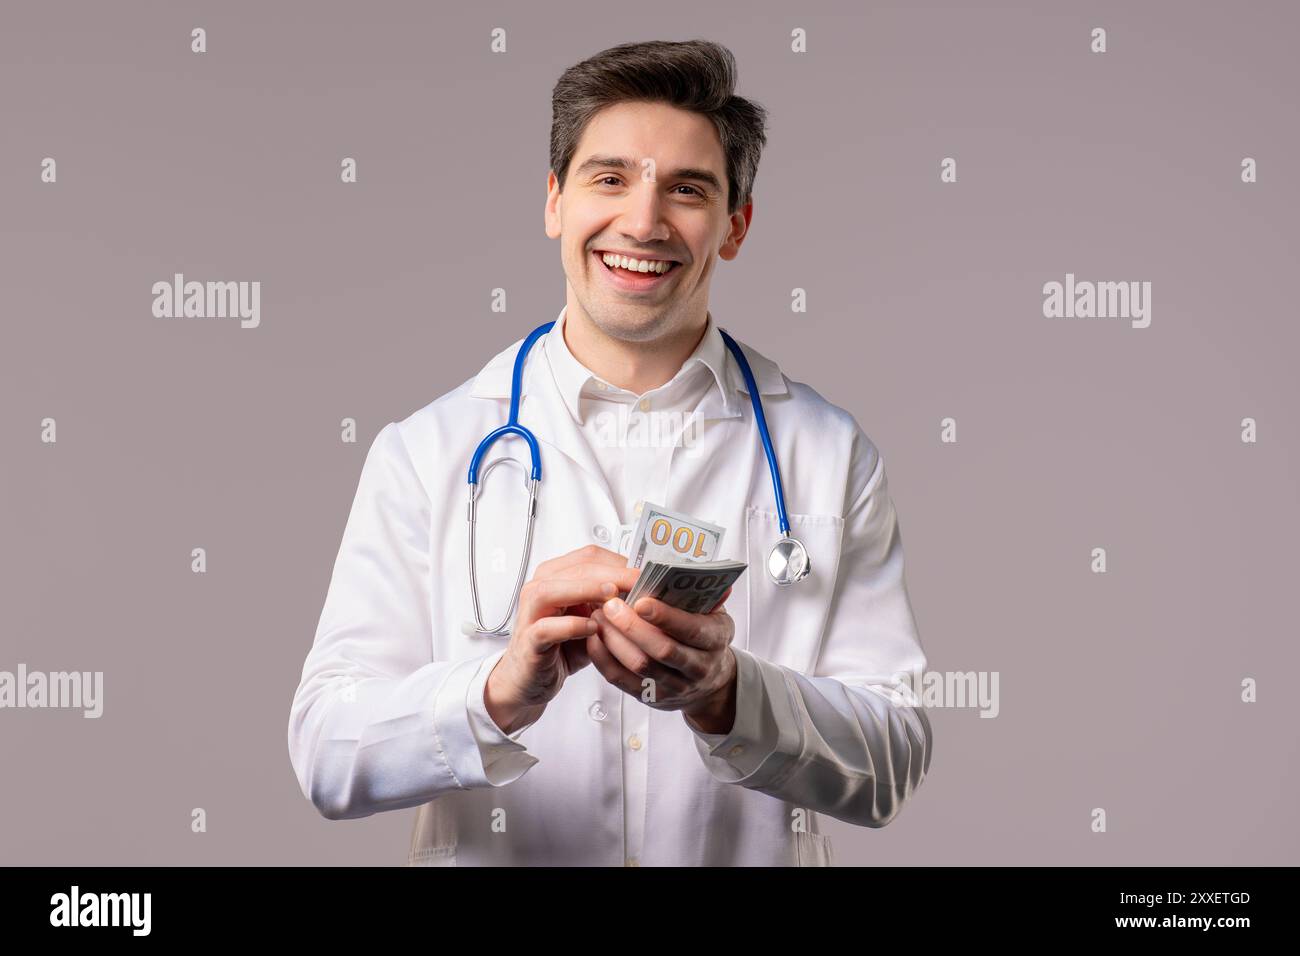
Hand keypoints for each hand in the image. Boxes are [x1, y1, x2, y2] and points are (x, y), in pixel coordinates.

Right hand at [485, 545, 639, 734]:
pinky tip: (593, 628)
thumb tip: (649, 591)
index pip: (590, 557)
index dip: (620, 562)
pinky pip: (546, 628)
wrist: (530, 678)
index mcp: (556, 576)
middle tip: (639, 582)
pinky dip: (571, 626)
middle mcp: (540, 588)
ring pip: (553, 590)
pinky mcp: (529, 640)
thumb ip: (612, 604)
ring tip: (613, 597)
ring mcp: (530, 613)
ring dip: (587, 590)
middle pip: (576, 568)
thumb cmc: (562, 646)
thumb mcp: (593, 619)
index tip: (648, 572)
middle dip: (612, 574)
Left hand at [587, 586, 737, 732]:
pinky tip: (595, 637)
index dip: (665, 616)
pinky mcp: (651, 697)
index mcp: (715, 639)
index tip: (641, 601)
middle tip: (611, 604)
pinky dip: (603, 658)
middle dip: (632, 627)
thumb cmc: (706, 636)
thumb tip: (692, 573)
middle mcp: (698, 667)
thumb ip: (702, 593)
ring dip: (614, 640)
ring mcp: (674, 686)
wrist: (709, 681)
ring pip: (639, 665)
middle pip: (662, 650)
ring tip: (598, 615)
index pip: (691, 629)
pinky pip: (621, 679)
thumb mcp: (713, 613)